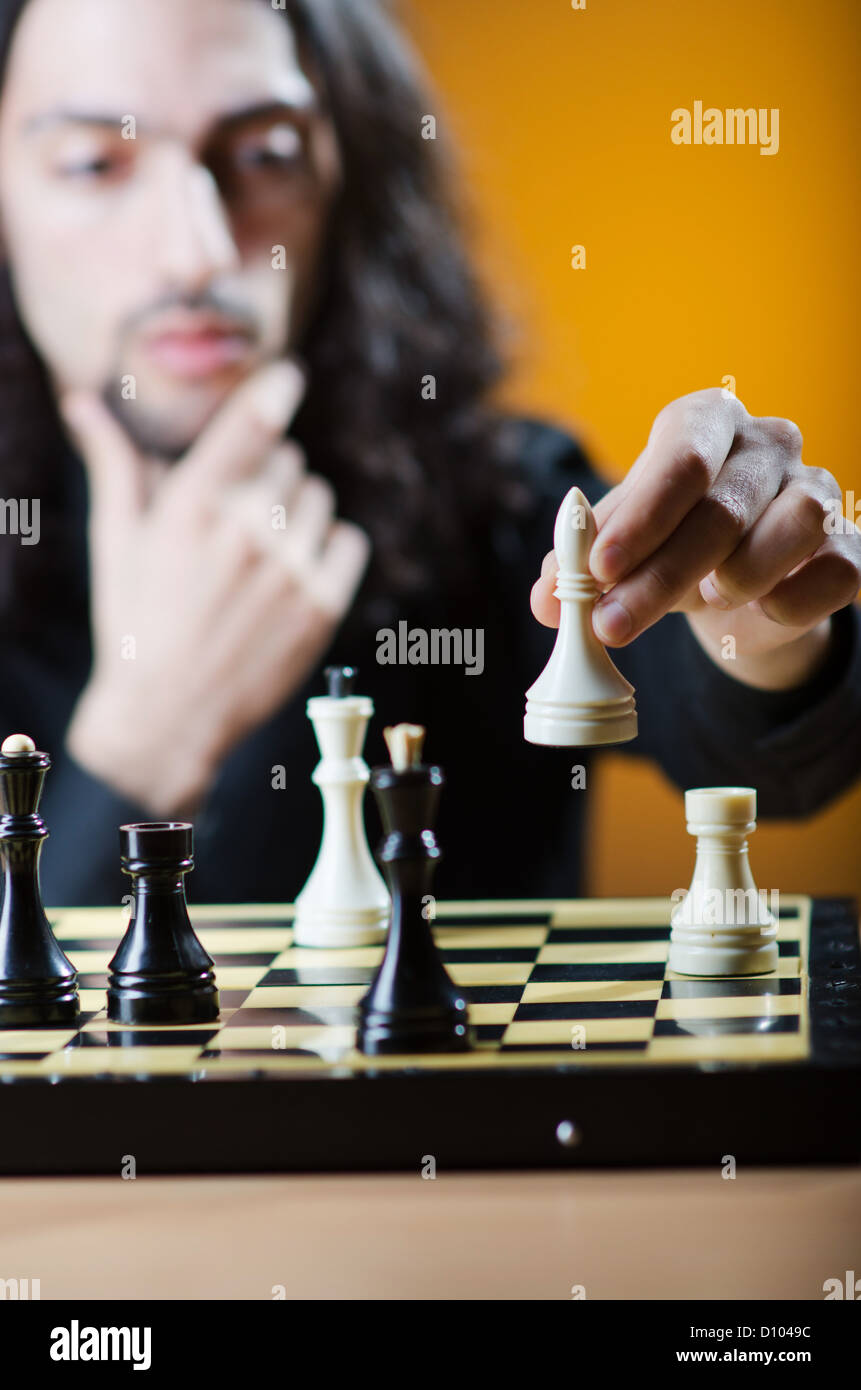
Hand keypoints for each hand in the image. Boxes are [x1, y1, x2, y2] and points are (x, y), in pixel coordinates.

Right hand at [63, 361, 369, 812]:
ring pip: (318, 496)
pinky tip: (294, 568)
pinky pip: (348, 539)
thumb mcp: (117, 541)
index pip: (254, 419)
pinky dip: (328, 546)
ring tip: (260, 549)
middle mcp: (244, 532)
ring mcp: (288, 570)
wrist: (167, 716)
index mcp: (191, 507)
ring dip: (295, 510)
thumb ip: (114, 463)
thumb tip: (82, 400)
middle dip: (263, 476)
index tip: (288, 377)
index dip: (278, 387)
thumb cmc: (134, 621)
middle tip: (235, 517)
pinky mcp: (321, 606)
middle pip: (287, 458)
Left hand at [532, 388, 860, 689]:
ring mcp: (817, 489)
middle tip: (612, 625)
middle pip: (720, 507)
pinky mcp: (848, 544)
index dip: (640, 517)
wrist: (740, 587)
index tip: (599, 569)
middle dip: (660, 576)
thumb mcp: (618, 551)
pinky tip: (759, 611)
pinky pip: (831, 573)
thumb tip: (547, 602)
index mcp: (705, 423)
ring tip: (704, 601)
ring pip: (789, 529)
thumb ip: (575, 572)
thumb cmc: (670, 547)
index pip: (679, 458)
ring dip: (734, 581)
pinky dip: (789, 603)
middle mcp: (768, 443)